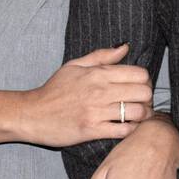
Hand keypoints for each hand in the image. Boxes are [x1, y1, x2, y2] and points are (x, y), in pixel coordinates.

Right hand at [19, 44, 152, 146]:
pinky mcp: (91, 130)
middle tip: (141, 103)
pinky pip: (123, 130)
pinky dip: (130, 130)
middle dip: (147, 99)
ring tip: (137, 117)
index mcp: (98, 73)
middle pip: (143, 93)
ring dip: (142, 116)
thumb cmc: (54, 89)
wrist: (32, 113)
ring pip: (137, 112)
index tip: (139, 87)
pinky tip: (126, 127)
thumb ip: (102, 56)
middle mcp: (99, 91)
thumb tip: (125, 47)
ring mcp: (96, 111)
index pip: (140, 74)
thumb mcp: (75, 65)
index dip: (145, 81)